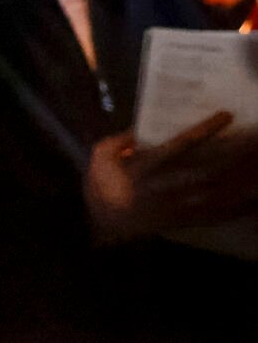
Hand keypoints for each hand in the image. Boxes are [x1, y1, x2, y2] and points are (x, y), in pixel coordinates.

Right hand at [84, 112, 257, 243]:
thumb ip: (121, 140)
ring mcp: (178, 206)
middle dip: (236, 154)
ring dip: (243, 178)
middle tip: (255, 139)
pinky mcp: (184, 220)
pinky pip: (217, 215)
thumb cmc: (101, 187)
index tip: (226, 115)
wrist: (103, 227)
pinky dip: (238, 208)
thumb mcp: (100, 155)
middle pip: (209, 168)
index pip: (182, 144)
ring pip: (218, 191)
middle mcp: (167, 186)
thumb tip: (142, 129)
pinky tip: (254, 200)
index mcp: (146, 166)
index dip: (205, 130)